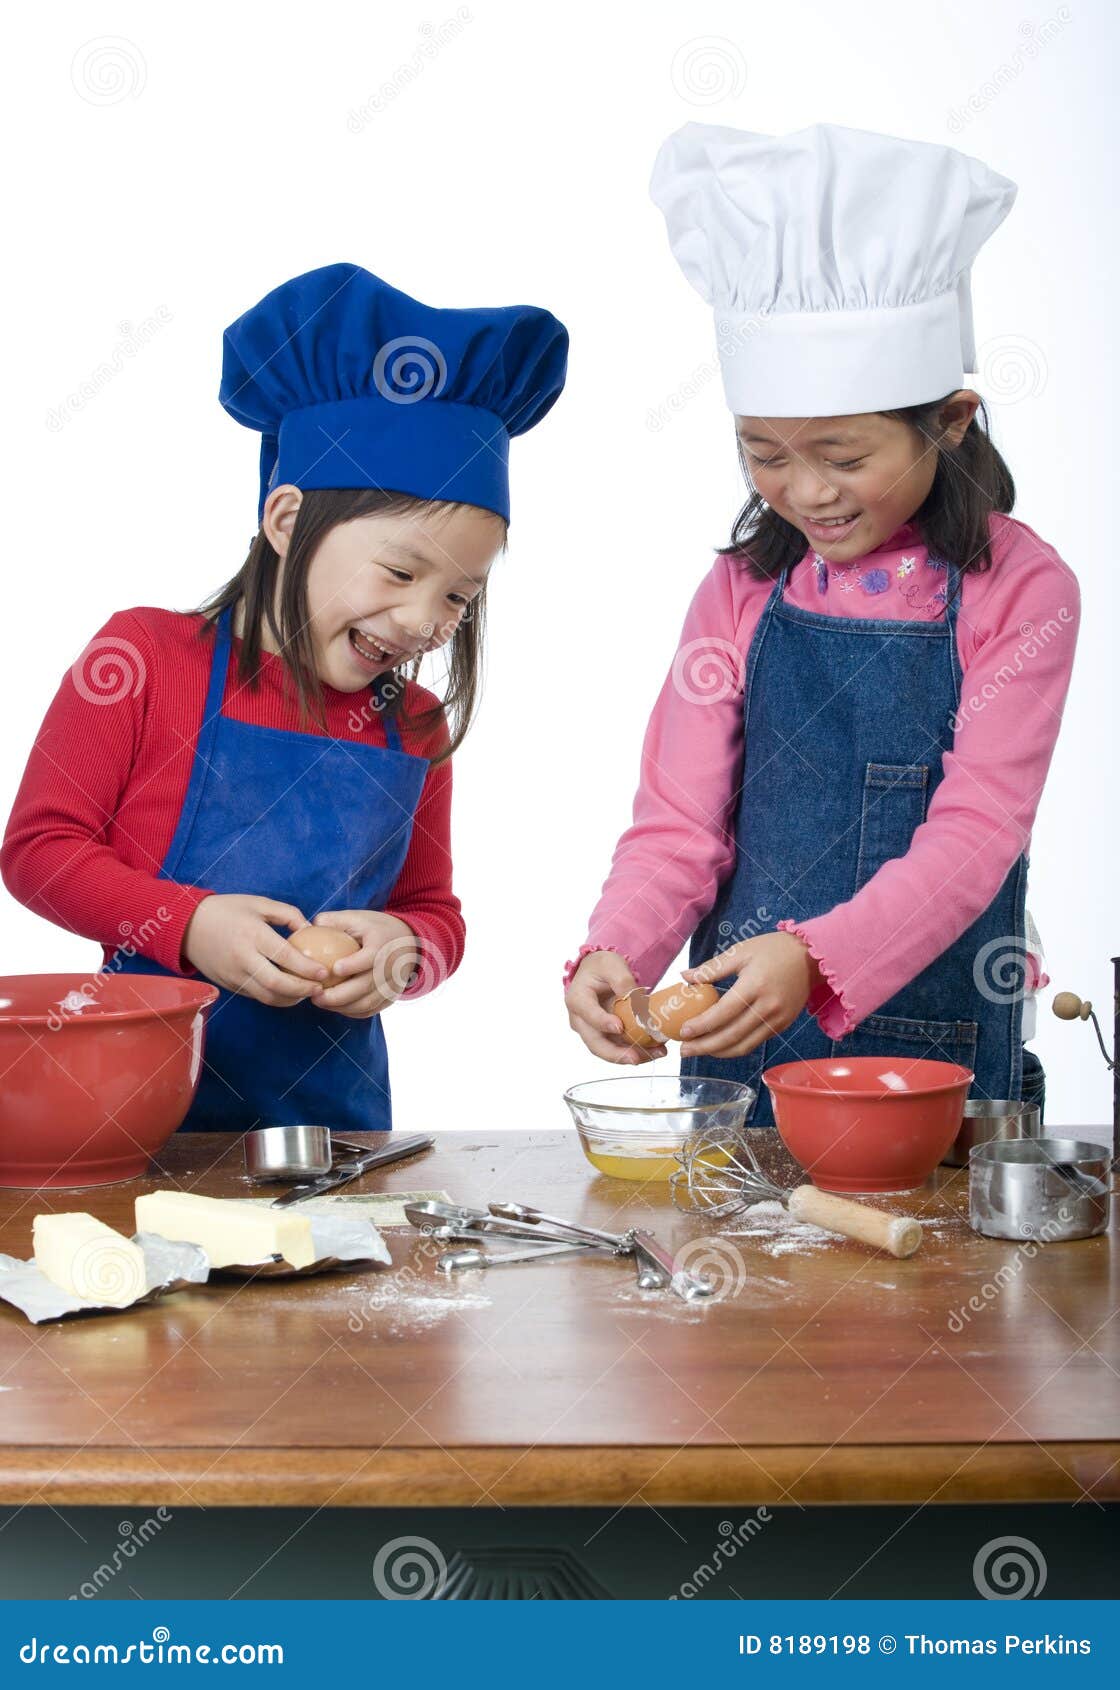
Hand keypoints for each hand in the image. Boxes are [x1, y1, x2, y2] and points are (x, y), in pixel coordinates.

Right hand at [182, 895, 327, 1005]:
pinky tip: (288, 993)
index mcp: (252, 935)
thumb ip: (288, 914)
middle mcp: (243, 958)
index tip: (324, 972)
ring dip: (290, 999)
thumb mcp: (259, 903)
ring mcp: (234, 975)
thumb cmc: (227, 910)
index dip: (307, 968)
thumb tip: (311, 929)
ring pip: (267, 997)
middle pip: (277, 984)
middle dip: (302, 990)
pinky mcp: (228, 985)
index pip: (285, 957)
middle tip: (319, 988)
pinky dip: (275, 998)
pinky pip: (256, 996)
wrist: (187, 925)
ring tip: (306, 993)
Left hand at [306, 910, 419, 1018]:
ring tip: (320, 1002)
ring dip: (342, 1006)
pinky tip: (335, 1007)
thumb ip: (334, 921)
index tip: (334, 969)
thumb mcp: (358, 917)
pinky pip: (370, 1010)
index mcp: (384, 944)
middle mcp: (391, 967)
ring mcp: (393, 985)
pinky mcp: (391, 997)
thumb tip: (308, 927)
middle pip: (366, 986)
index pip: (371, 957)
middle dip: (339, 995)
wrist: (409, 942)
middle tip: (316, 995)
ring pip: (367, 1002)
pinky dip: (352, 1012)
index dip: (354, 965)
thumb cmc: (376, 928)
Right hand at [565, 950, 667, 1064]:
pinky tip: (656, 1050)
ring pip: (608, 1050)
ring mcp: (593, 1031)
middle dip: (616, 1054)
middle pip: (595, 1043)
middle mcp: (581, 1020)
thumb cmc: (601, 967)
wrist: (598, 972)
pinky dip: (637, 1051)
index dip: (603, 1022)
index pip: (588, 1014)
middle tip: (636, 1058)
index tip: (619, 1027)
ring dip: (632, 1055)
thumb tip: (635, 1000)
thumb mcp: (611, 965)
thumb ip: (622, 981)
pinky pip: (620, 1048)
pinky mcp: (606, 1037)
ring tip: (657, 1053)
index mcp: (578, 999)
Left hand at [677, 932, 819, 1058]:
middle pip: (731, 1036)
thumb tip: (684, 976)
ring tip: (697, 1050)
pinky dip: (735, 1047)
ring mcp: (777, 1020)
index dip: (701, 1025)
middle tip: (684, 1050)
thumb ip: (712, 968)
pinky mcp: (783, 1026)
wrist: (812, 956)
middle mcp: (767, 1007)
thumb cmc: (773, 949)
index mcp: (755, 986)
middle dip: (704, 1046)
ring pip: (744, 1046)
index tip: (683, 1032)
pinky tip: (719, 1045)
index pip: (723, 1013)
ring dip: (718, 1052)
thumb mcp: (740, 951)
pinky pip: (755, 1042)